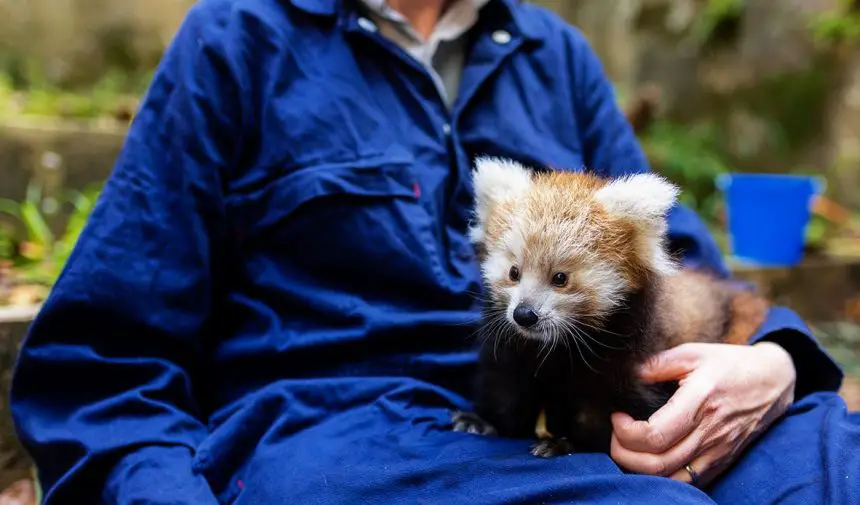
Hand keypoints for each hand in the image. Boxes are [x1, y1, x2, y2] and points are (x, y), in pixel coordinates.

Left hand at [609, 342, 795, 486]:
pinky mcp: (722, 461)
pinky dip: (663, 478)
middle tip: (617, 434)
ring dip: (640, 471)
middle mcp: (709, 432)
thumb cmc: (730, 363)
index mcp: (699, 401)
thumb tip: (630, 374)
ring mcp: (717, 450)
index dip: (626, 432)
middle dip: (624, 454)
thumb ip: (658, 363)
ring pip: (670, 479)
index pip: (655, 435)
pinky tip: (650, 460)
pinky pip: (688, 483)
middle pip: (657, 464)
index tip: (618, 416)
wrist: (774, 380)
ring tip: (629, 448)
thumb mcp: (693, 353)